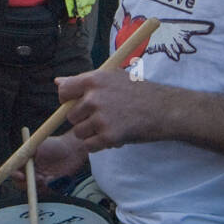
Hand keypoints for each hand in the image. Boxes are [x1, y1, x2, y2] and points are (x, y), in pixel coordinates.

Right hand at [13, 132, 88, 185]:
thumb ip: (28, 151)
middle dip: (24, 184)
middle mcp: (31, 171)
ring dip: (37, 186)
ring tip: (45, 178)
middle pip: (21, 183)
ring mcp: (40, 179)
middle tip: (34, 180)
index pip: (14, 170)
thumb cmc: (55, 144)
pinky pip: (45, 191)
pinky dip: (47, 187)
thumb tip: (18, 157)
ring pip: (33, 188)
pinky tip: (53, 179)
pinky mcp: (50, 185)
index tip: (20, 175)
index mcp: (25, 162)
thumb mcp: (39, 144)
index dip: (15, 175)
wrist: (72, 149)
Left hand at [56, 67, 177, 151]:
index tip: (79, 104)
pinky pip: (89, 146)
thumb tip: (57, 82)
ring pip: (79, 132)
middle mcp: (94, 98)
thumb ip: (84, 81)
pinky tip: (114, 136)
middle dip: (84, 120)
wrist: (166, 109)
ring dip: (91, 134)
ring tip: (111, 126)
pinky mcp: (109, 136)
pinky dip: (99, 145)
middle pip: (70, 116)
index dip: (68, 101)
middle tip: (105, 118)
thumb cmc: (140, 92)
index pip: (64, 92)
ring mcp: (101, 118)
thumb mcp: (113, 77)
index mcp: (94, 80)